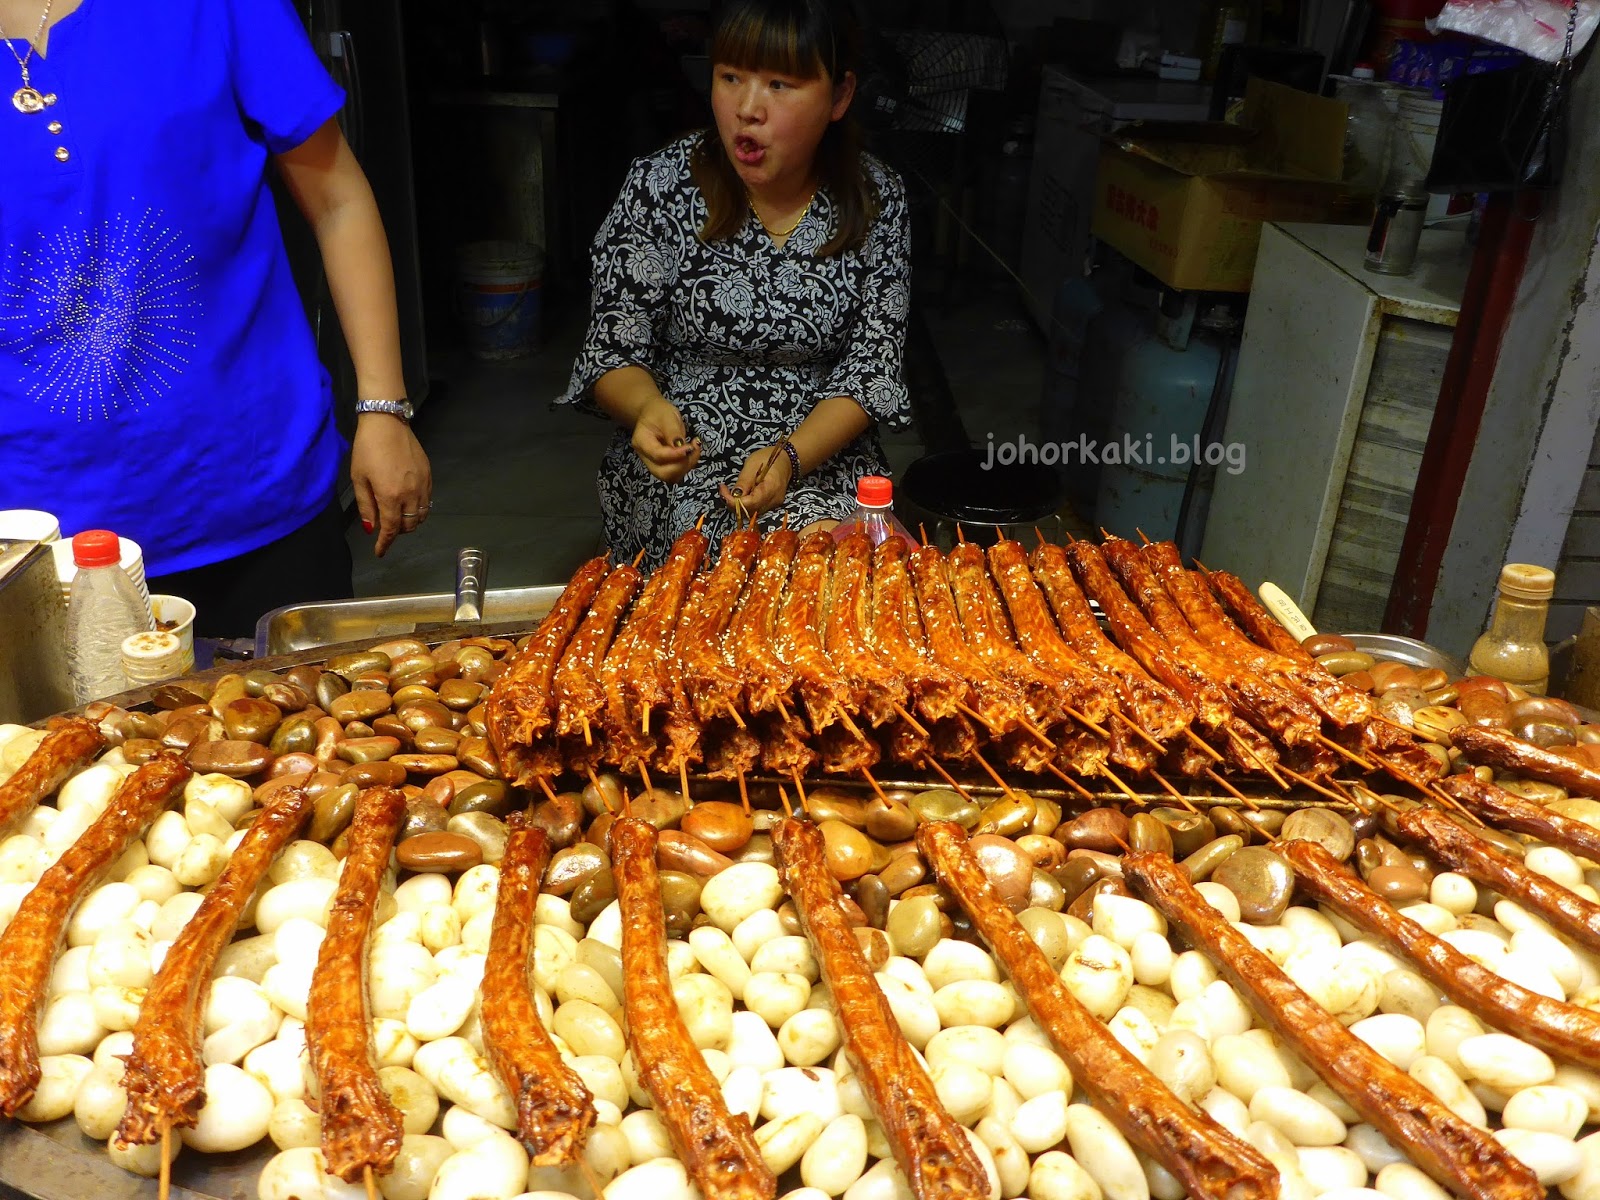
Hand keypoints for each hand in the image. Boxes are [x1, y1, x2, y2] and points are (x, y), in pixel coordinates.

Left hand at [351, 413, 432, 556]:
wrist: (387, 423)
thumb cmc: (367, 449)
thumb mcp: (359, 478)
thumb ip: (366, 506)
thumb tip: (371, 527)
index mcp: (390, 496)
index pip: (391, 529)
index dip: (385, 543)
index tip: (379, 552)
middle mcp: (410, 494)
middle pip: (408, 525)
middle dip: (396, 532)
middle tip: (385, 528)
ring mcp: (423, 485)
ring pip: (421, 516)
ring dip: (410, 522)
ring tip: (398, 518)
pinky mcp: (429, 476)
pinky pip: (427, 501)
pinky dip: (419, 509)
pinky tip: (408, 503)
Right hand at [632, 398, 700, 482]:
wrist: (653, 414)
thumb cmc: (658, 412)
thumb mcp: (667, 416)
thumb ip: (673, 432)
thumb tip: (682, 448)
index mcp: (641, 442)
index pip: (658, 455)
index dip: (676, 455)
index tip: (690, 447)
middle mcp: (646, 457)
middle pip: (663, 473)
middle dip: (682, 465)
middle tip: (693, 448)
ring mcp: (654, 464)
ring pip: (671, 477)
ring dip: (686, 466)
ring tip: (694, 449)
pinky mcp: (664, 466)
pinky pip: (676, 473)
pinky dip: (687, 465)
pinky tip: (692, 452)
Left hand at [719, 444, 792, 517]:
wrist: (786, 460)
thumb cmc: (768, 458)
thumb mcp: (752, 465)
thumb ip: (743, 481)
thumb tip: (733, 496)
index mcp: (770, 489)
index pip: (749, 504)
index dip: (733, 501)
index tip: (723, 489)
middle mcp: (773, 501)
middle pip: (750, 511)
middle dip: (733, 504)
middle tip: (724, 490)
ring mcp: (773, 505)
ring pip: (751, 512)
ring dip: (738, 505)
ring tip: (731, 491)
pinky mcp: (771, 505)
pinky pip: (755, 508)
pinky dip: (745, 504)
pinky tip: (741, 493)